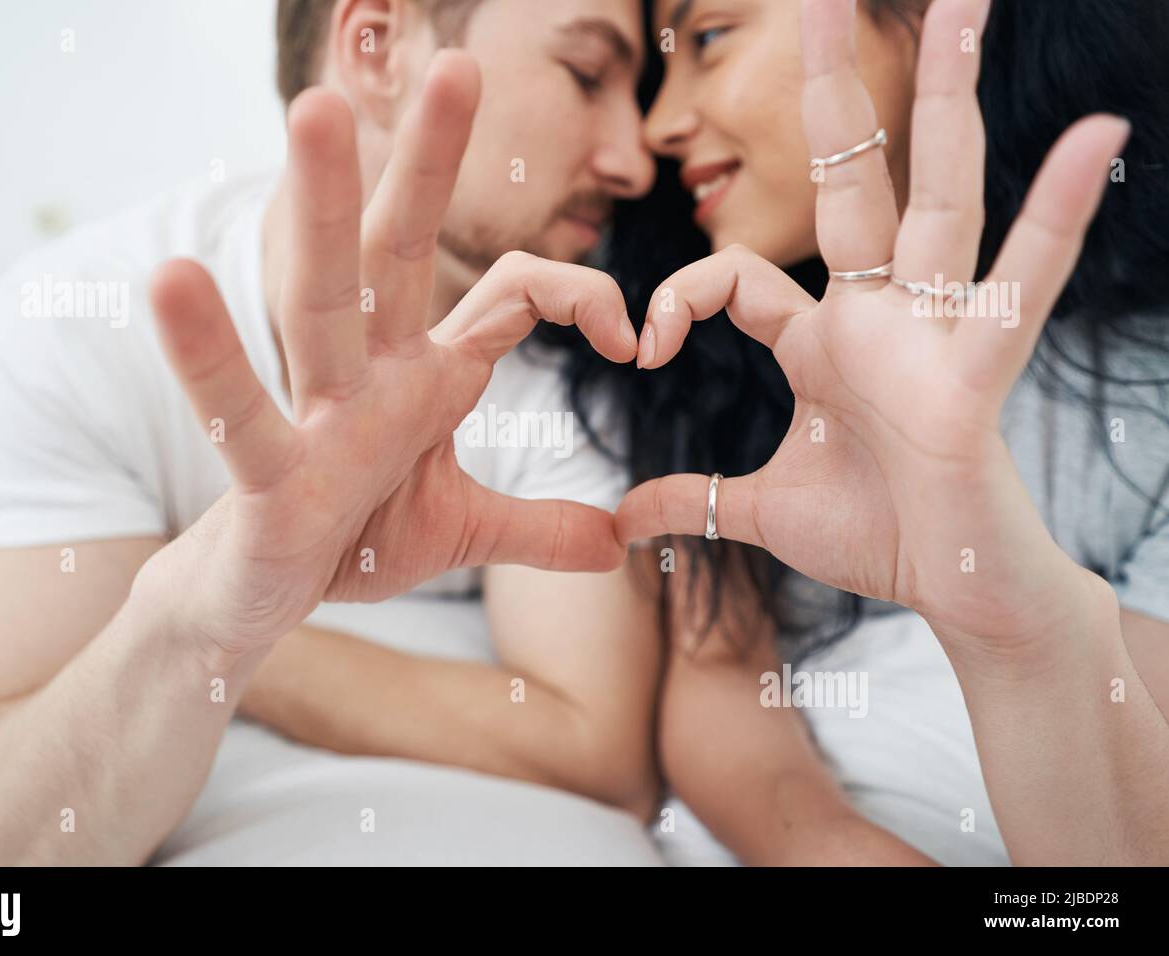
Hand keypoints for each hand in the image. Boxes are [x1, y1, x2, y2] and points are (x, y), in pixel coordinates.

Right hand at [139, 52, 637, 658]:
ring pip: (319, 298)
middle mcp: (369, 375)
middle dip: (430, 167)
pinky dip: (210, 354)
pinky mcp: (267, 476)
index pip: (509, 298)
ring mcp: (315, 416)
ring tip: (315, 108)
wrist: (262, 599)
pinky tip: (170, 276)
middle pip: (400, 254)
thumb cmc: (352, 542)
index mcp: (422, 379)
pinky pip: (238, 411)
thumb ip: (536, 528)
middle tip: (461, 64)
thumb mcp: (461, 531)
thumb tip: (616, 541)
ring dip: (322, 207)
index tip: (631, 338)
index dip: (578, 294)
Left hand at [616, 0, 1125, 650]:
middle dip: (835, 87)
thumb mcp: (759, 511)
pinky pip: (1021, 282)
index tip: (645, 348)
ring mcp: (932, 330)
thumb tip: (618, 520)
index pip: (736, 274)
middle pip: (853, 179)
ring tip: (965, 1)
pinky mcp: (978, 370)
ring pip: (940, 195)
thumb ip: (689, 500)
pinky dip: (1057, 215)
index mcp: (822, 339)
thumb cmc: (874, 538)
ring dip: (952, 99)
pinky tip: (1096, 135)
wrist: (951, 590)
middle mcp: (878, 313)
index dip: (678, 296)